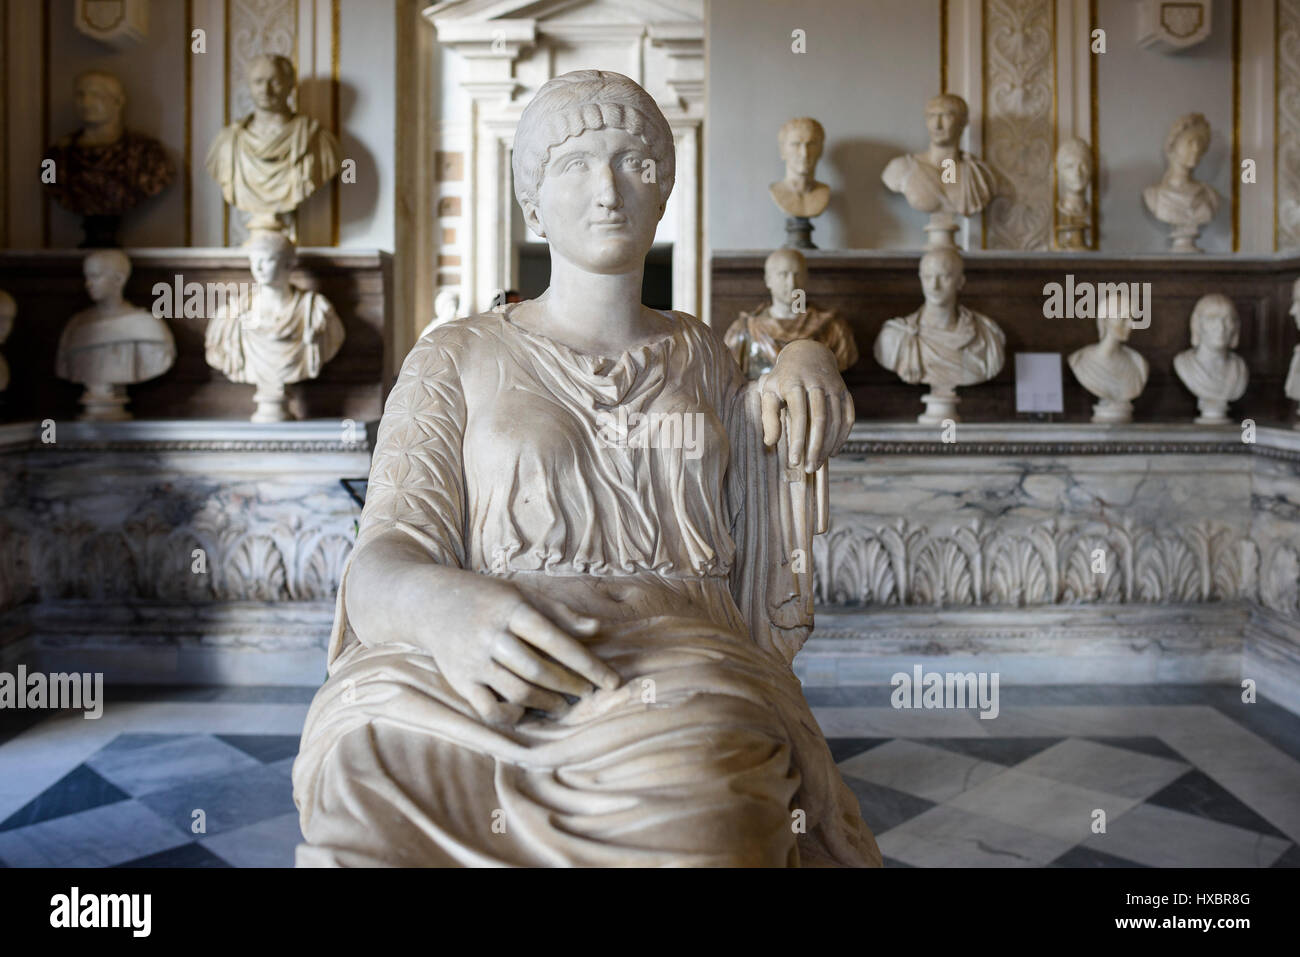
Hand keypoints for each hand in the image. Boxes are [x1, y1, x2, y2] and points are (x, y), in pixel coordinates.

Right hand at [409, 571, 620, 725]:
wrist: (429, 602)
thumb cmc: (487, 597)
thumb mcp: (522, 594)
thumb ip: (560, 614)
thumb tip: (597, 630)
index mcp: (512, 609)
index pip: (557, 640)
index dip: (587, 664)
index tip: (611, 681)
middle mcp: (491, 635)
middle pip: (539, 670)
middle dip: (570, 686)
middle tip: (588, 694)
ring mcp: (473, 660)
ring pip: (517, 691)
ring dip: (546, 703)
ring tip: (563, 704)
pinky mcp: (459, 680)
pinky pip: (488, 708)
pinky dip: (511, 715)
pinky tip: (526, 711)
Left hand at [757, 339, 854, 471]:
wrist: (808, 353)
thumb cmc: (783, 379)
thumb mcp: (769, 392)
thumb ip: (768, 416)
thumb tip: (769, 443)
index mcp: (794, 383)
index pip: (798, 415)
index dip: (797, 440)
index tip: (793, 462)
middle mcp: (817, 383)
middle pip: (820, 419)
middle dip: (815, 447)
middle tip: (808, 468)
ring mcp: (834, 387)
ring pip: (835, 420)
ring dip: (828, 445)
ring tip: (817, 464)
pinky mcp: (845, 392)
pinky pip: (848, 417)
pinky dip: (842, 437)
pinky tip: (832, 452)